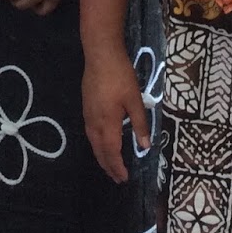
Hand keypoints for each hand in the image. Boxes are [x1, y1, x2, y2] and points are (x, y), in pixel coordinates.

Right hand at [83, 45, 149, 183]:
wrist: (100, 54)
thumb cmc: (120, 76)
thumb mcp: (135, 99)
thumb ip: (140, 123)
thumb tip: (145, 146)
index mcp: (108, 123)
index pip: (111, 152)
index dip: (117, 167)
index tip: (124, 178)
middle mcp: (95, 122)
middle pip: (99, 150)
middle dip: (108, 166)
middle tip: (117, 178)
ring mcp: (88, 114)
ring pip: (93, 142)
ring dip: (101, 156)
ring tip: (109, 165)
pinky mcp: (86, 106)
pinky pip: (90, 133)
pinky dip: (97, 144)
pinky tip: (102, 142)